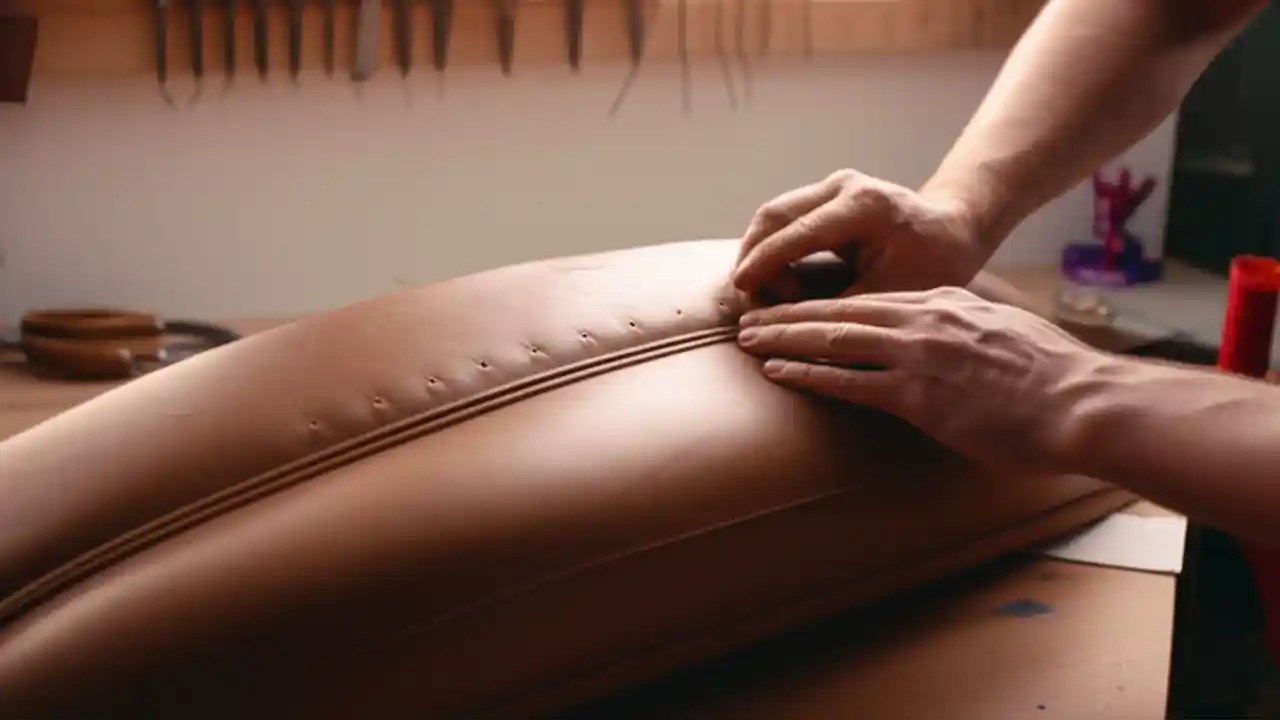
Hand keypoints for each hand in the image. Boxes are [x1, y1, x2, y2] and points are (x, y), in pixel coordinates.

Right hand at [732, 169, 990, 297]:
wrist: (953, 232)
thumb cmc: (931, 267)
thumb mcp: (887, 294)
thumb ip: (835, 309)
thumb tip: (784, 330)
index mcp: (863, 205)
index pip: (796, 233)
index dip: (763, 264)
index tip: (741, 291)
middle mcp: (843, 185)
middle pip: (773, 215)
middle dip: (753, 258)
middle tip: (749, 299)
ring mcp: (833, 185)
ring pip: (773, 215)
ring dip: (760, 254)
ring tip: (764, 295)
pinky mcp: (826, 194)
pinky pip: (784, 219)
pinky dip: (773, 249)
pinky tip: (778, 282)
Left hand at [735, 287, 1114, 473]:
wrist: (1082, 403)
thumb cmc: (1054, 377)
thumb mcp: (1004, 333)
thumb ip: (967, 329)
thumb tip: (952, 340)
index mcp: (945, 302)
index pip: (871, 299)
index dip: (824, 303)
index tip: (794, 308)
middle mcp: (925, 320)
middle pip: (840, 310)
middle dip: (789, 313)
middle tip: (749, 317)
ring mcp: (919, 355)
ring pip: (834, 338)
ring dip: (784, 337)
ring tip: (747, 340)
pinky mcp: (918, 396)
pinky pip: (849, 381)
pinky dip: (808, 374)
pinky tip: (778, 371)